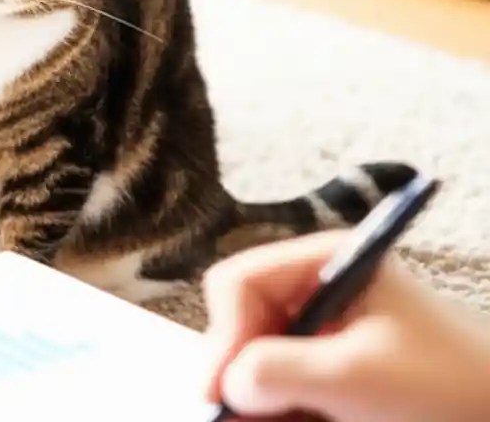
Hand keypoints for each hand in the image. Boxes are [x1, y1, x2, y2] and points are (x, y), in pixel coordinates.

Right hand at [201, 231, 489, 421]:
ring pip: (252, 363)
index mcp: (326, 264)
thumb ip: (281, 370)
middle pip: (239, 324)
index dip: (225, 335)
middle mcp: (316, 292)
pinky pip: (277, 389)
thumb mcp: (357, 377)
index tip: (223, 391)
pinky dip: (272, 411)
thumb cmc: (447, 389)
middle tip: (232, 418)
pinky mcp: (329, 374)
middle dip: (237, 373)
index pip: (240, 282)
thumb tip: (226, 384)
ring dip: (253, 399)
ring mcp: (321, 335)